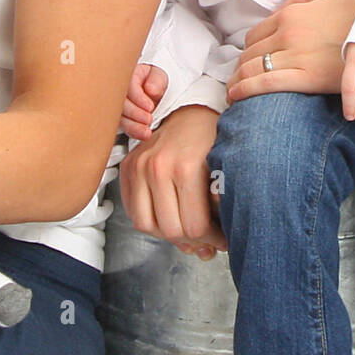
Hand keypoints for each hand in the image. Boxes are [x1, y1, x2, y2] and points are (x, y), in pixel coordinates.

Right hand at [118, 104, 225, 258]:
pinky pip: (132, 209)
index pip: (194, 227)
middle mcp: (157, 167)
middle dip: (191, 241)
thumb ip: (222, 204)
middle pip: (170, 230)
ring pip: (146, 224)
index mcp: (185, 167)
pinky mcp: (127, 166)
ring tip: (185, 231)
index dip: (211, 240)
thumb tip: (214, 245)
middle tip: (206, 240)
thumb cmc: (213, 136)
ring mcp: (138, 166)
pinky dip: (148, 220)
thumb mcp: (227, 168)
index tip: (221, 240)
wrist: (192, 108)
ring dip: (166, 235)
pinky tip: (167, 217)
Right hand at [120, 63, 167, 142]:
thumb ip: (157, 80)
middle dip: (134, 113)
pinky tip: (143, 134)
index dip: (138, 97)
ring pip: (119, 116)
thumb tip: (150, 90)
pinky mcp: (120, 117)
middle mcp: (119, 90)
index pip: (128, 85)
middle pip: (120, 102)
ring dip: (133, 126)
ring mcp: (118, 104)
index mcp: (128, 75)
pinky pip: (122, 126)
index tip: (150, 106)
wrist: (154, 91)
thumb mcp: (160, 76)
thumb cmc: (155, 81)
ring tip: (147, 131)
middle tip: (149, 119)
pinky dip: (133, 131)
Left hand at [227, 0, 354, 102]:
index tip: (246, 61)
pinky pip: (266, 84)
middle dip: (240, 68)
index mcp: (292, 13)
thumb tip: (284, 5)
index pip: (256, 35)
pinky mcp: (307, 76)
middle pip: (251, 53)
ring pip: (253, 68)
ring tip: (233, 92)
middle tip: (237, 80)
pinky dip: (246, 91)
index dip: (247, 51)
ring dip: (238, 81)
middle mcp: (289, 32)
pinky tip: (238, 98)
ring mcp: (296, 54)